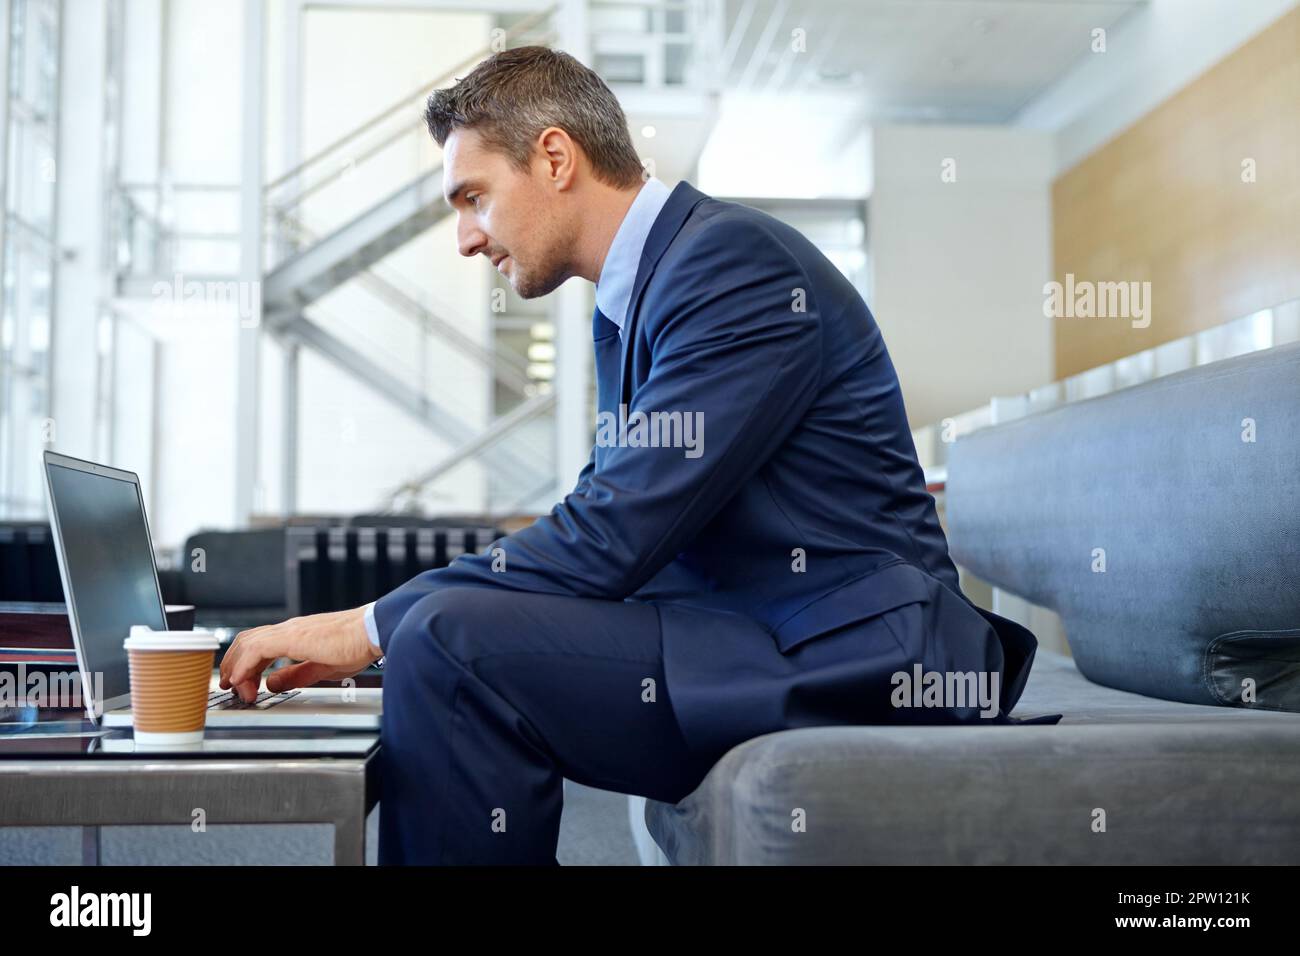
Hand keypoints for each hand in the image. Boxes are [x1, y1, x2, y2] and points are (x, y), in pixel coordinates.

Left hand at [218, 606, 382, 702]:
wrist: (373, 631)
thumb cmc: (357, 645)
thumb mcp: (322, 666)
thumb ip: (296, 674)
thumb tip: (273, 682)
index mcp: (297, 634)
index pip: (258, 644)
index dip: (243, 664)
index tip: (241, 683)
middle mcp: (290, 628)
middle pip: (246, 641)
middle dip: (232, 664)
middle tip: (229, 686)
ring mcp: (290, 630)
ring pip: (247, 643)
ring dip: (235, 666)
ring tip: (233, 687)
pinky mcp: (293, 637)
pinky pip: (257, 649)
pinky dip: (243, 665)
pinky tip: (240, 680)